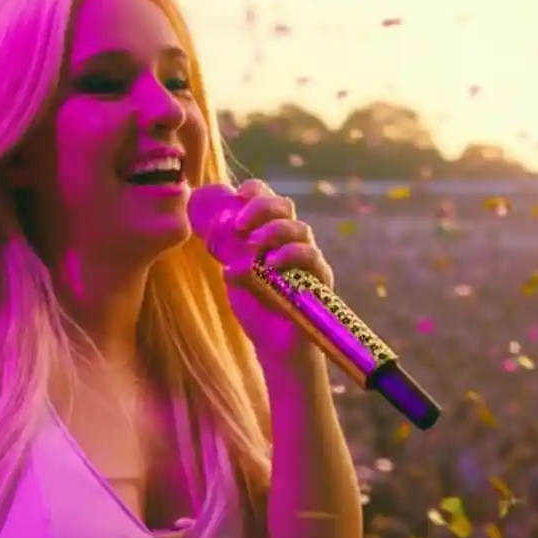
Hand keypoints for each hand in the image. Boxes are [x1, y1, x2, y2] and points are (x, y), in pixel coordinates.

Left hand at [198, 179, 333, 357]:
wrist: (275, 345)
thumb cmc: (256, 307)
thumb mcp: (234, 275)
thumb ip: (227, 252)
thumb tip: (217, 230)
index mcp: (271, 232)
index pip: (267, 198)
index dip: (253, 192)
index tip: (236, 199)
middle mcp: (292, 239)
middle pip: (284, 205)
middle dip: (260, 208)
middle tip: (239, 225)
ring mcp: (308, 258)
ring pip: (300, 228)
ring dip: (273, 230)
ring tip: (253, 245)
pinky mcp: (320, 279)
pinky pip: (311, 257)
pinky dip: (290, 254)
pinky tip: (271, 263)